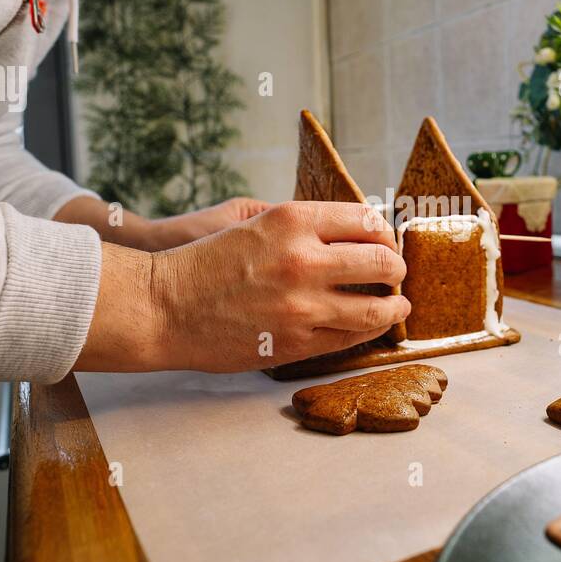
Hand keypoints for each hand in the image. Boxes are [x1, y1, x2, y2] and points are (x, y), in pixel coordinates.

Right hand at [74, 201, 409, 373]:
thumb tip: (348, 227)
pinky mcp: (298, 342)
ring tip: (398, 305)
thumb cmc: (203, 261)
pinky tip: (371, 325)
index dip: (384, 233)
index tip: (386, 241)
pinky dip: (369, 330)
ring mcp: (304, 305)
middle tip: (396, 273)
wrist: (162, 307)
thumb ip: (300, 222)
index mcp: (292, 220)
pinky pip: (353, 337)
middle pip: (383, 261)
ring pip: (379, 306)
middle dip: (396, 268)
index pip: (367, 220)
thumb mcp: (249, 219)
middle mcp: (305, 259)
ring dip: (395, 305)